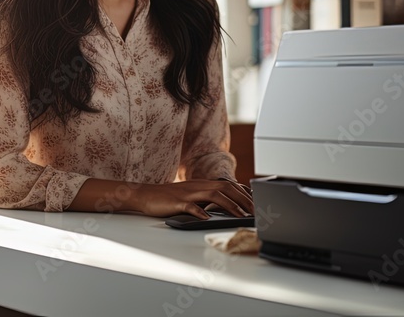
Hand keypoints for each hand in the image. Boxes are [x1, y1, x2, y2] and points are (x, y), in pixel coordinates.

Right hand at [135, 179, 253, 219]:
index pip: (229, 185)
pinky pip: (190, 206)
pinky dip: (200, 212)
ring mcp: (187, 194)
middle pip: (226, 189)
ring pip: (213, 196)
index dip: (245, 193)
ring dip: (230, 206)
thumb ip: (207, 198)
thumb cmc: (169, 198)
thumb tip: (227, 206)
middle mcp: (198, 186)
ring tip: (242, 215)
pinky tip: (207, 219)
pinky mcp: (176, 203)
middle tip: (257, 211)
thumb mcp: (192, 196)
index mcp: (203, 184)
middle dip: (244, 199)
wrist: (145, 195)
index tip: (258, 203)